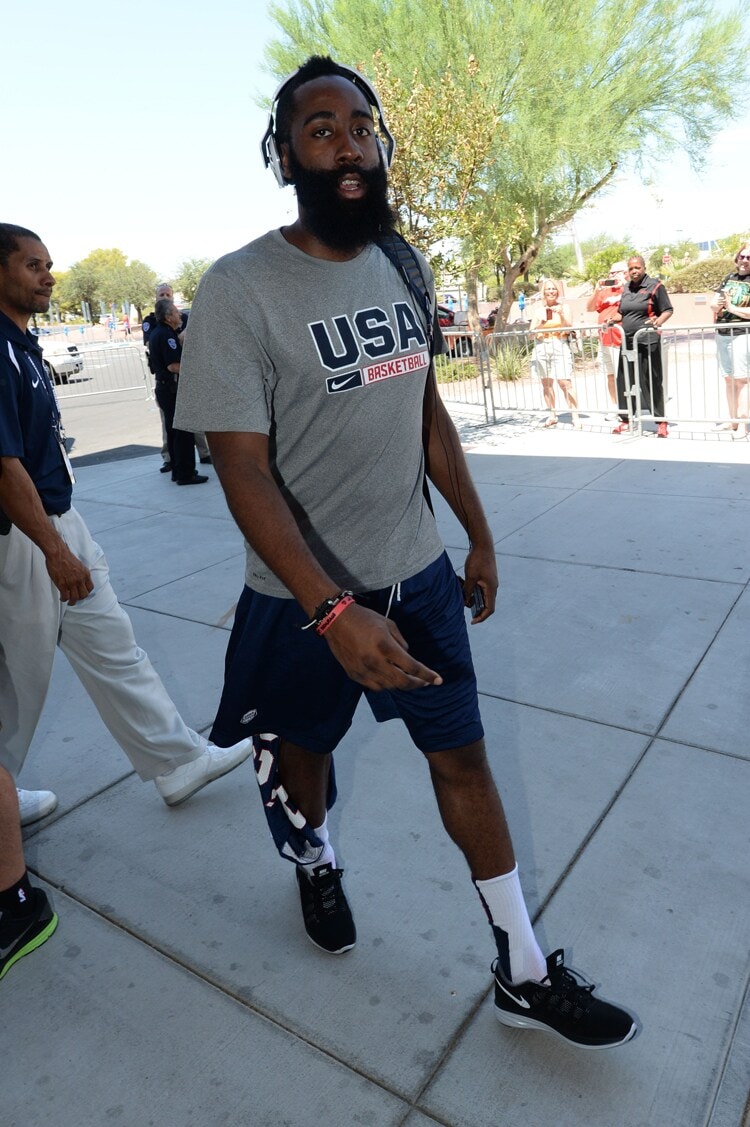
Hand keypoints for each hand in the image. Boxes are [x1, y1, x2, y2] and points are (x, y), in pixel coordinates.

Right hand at [45, 546, 93, 604]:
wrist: (58, 553)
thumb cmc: (66, 557)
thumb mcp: (79, 565)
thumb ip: (81, 573)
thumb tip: (80, 580)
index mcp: (85, 574)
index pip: (90, 588)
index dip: (87, 592)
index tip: (82, 593)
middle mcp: (80, 579)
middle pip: (84, 595)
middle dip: (80, 598)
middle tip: (76, 598)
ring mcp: (71, 582)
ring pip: (75, 598)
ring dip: (72, 602)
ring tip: (69, 602)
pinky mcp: (62, 584)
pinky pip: (65, 596)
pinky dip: (64, 599)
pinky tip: (62, 598)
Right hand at [324, 603, 441, 690]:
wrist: (335, 620)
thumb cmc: (364, 618)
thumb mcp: (388, 624)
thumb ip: (401, 642)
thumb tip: (407, 657)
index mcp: (385, 647)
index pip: (412, 667)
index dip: (427, 675)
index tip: (438, 680)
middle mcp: (375, 662)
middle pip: (402, 682)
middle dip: (418, 684)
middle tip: (426, 682)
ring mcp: (363, 671)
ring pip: (389, 687)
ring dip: (401, 684)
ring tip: (408, 679)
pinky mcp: (354, 675)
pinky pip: (375, 687)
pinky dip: (386, 685)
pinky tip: (389, 678)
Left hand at [462, 543, 498, 622]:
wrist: (483, 544)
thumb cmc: (477, 559)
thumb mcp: (470, 577)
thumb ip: (468, 591)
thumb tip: (465, 601)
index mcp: (491, 589)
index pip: (490, 609)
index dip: (482, 617)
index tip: (473, 621)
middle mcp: (493, 587)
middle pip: (486, 604)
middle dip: (475, 608)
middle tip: (464, 607)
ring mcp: (490, 582)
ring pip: (481, 596)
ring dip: (472, 597)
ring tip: (461, 592)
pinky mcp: (486, 577)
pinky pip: (480, 588)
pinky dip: (472, 590)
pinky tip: (463, 584)